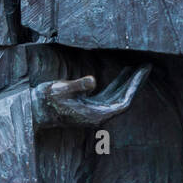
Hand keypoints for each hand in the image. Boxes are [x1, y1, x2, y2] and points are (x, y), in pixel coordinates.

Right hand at [33, 66, 149, 129]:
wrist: (35, 109)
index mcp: (95, 115)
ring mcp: (94, 111)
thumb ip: (77, 85)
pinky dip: (118, 84)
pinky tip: (124, 72)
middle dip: (135, 83)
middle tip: (147, 66)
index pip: (123, 103)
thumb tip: (92, 81)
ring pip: (117, 97)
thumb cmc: (46, 100)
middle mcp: (98, 116)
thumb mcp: (60, 89)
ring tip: (140, 67)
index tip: (142, 73)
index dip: (134, 88)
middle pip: (123, 100)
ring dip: (128, 82)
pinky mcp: (89, 106)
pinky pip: (109, 95)